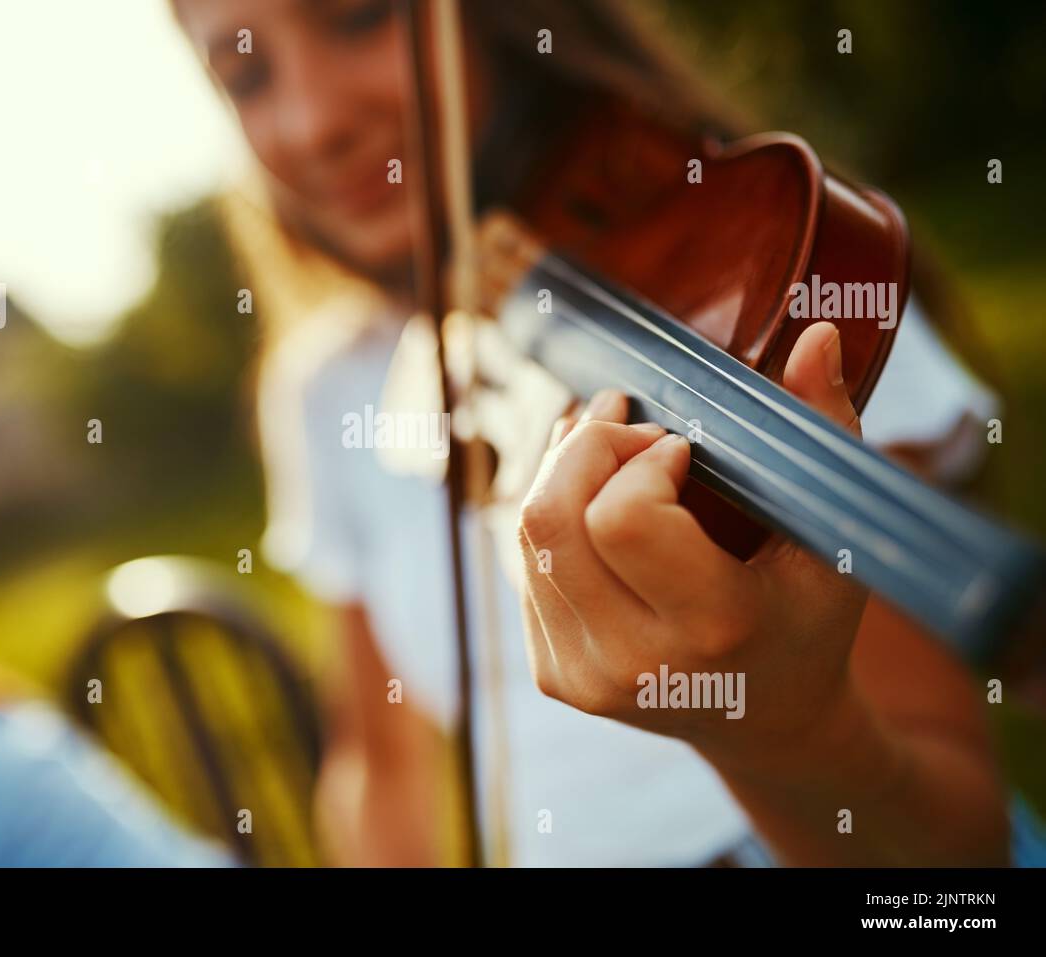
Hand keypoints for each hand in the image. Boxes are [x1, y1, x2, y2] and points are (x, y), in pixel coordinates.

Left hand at [516, 321, 867, 765]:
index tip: (682, 446)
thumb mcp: (833, 535)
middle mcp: (635, 662)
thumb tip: (819, 333)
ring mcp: (584, 676)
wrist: (769, 723)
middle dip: (585, 446)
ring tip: (605, 437)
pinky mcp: (554, 675)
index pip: (625, 517)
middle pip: (552, 518)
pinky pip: (525, 563)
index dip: (642, 458)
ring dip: (558, 467)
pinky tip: (590, 492)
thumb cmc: (809, 618)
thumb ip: (825, 431)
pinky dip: (549, 509)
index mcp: (713, 628)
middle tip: (627, 418)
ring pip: (527, 535)